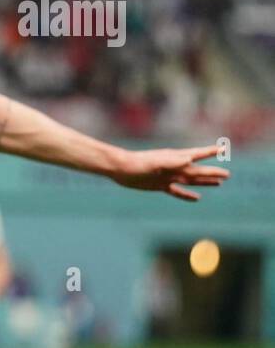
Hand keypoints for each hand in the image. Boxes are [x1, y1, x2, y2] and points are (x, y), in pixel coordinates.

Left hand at [109, 146, 229, 200]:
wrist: (120, 168)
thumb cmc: (137, 163)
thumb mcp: (156, 162)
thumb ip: (172, 161)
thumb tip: (190, 159)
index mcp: (175, 158)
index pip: (197, 154)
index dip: (210, 152)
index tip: (224, 149)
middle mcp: (174, 167)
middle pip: (198, 170)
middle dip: (212, 172)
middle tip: (227, 174)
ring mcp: (168, 176)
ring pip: (191, 180)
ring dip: (204, 182)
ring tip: (218, 183)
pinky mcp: (160, 185)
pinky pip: (177, 191)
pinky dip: (187, 194)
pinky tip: (196, 198)